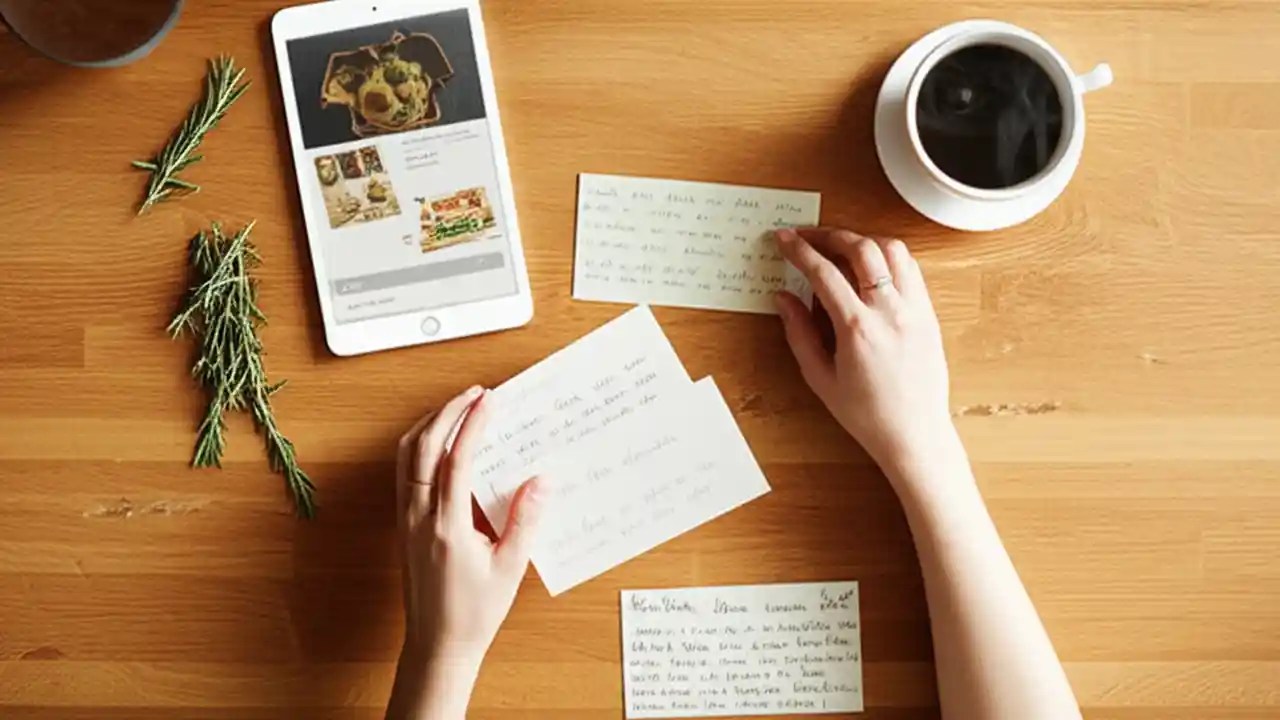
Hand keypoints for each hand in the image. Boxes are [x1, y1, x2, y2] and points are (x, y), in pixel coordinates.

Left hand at [387, 386, 545, 719]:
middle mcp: (419, 517)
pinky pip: (405, 473)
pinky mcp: (404, 525)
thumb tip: (540, 480)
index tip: (489, 400)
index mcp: (447, 527)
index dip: (473, 425)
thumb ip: (525, 520)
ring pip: (406, 457)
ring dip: (430, 426)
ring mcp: (407, 520)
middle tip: (474, 394)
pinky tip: (441, 444)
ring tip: (457, 409)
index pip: (457, 460)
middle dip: (448, 413)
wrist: (438, 645)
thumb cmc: (474, 613)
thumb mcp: (510, 567)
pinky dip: (420, 448)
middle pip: (423, 448)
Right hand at [774, 227, 955, 480]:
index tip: (784, 238)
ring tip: (841, 247)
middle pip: (861, 248)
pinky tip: (871, 266)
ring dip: (863, 240)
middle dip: (830, 234)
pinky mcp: (929, 314)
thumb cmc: (866, 415)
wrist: (914, 434)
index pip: (824, 272)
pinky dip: (888, 257)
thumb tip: (783, 297)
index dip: (799, 250)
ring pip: (893, 250)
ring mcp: (915, 310)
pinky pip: (911, 269)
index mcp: (858, 329)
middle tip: (808, 236)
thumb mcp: (820, 378)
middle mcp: (890, 312)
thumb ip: (799, 333)